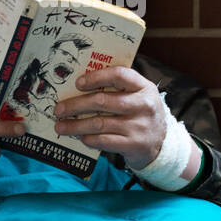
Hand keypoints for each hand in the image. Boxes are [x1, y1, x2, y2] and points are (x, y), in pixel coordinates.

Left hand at [53, 67, 173, 169]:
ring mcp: (139, 127)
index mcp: (144, 87)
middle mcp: (144, 105)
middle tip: (59, 109)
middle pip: (103, 101)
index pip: (119, 75)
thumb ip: (117, 88)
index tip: (78, 83)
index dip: (96, 77)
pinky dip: (88, 139)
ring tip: (60, 126)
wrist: (162, 144)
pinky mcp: (134, 145)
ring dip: (75, 125)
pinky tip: (80, 137)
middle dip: (76, 105)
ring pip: (99, 123)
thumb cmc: (142, 114)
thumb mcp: (138, 96)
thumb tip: (80, 85)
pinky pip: (104, 141)